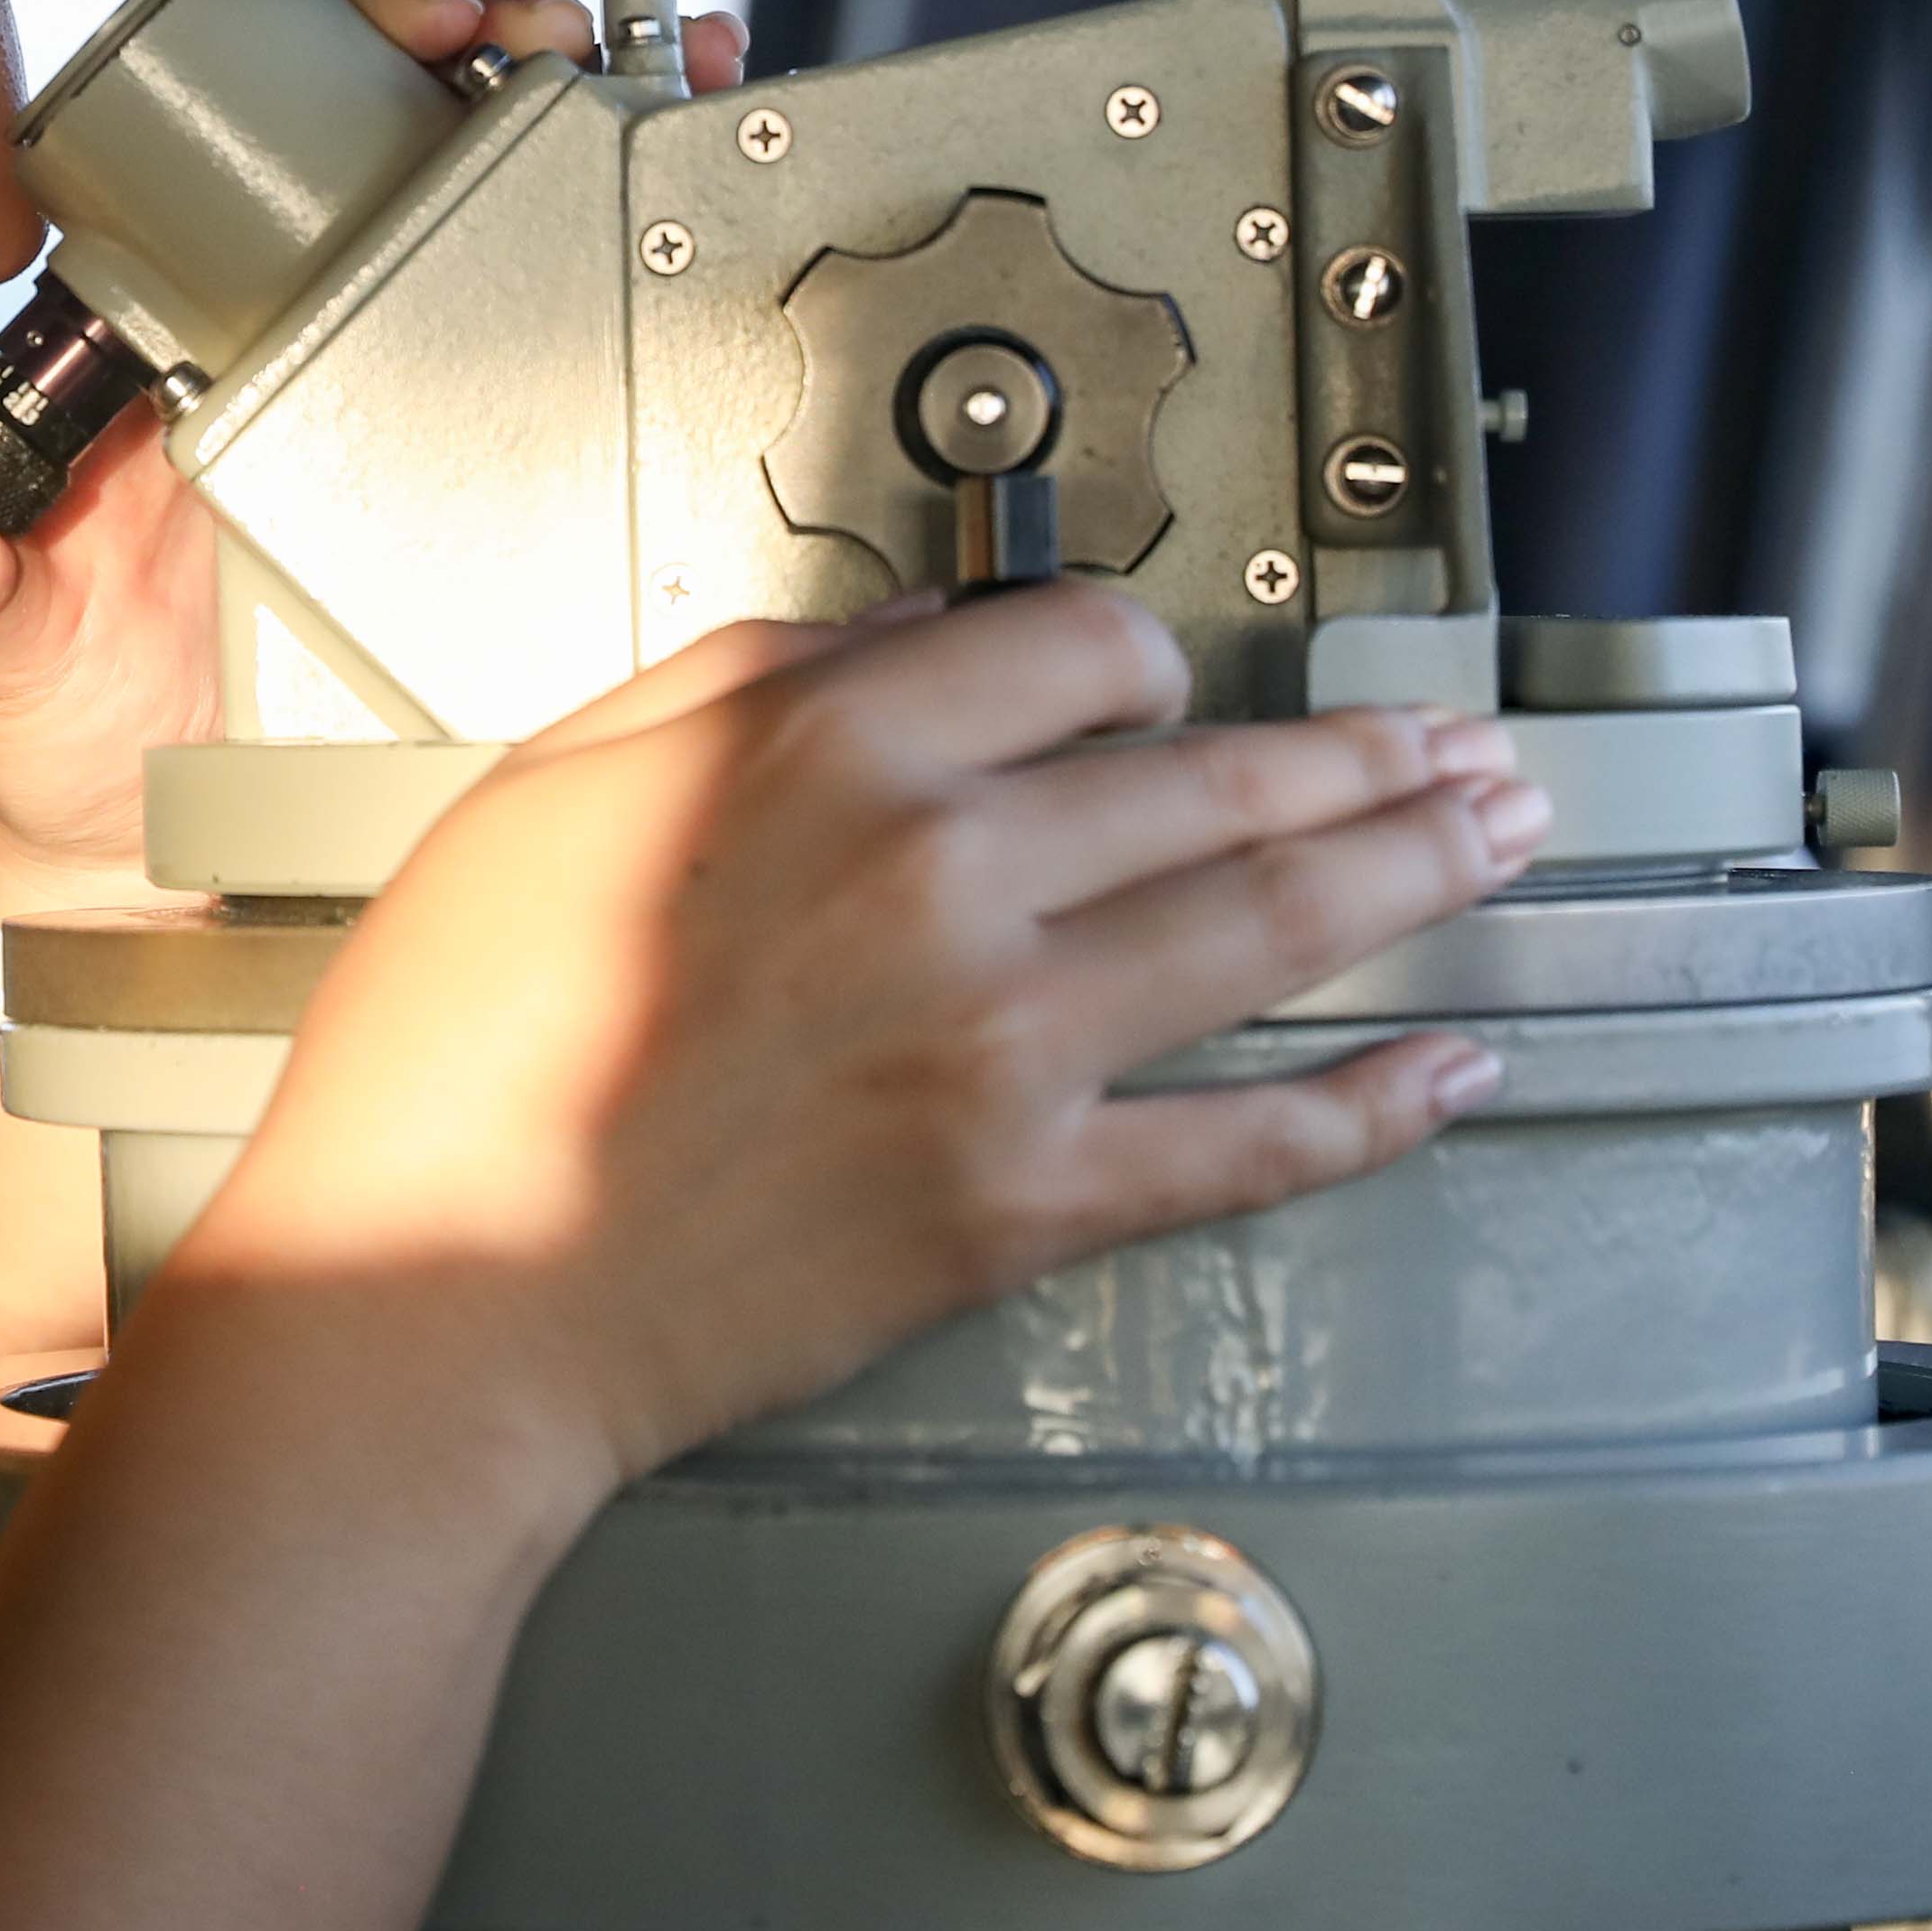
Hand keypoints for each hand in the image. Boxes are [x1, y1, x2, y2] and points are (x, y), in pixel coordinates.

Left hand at [0, 0, 747, 910]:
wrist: (181, 850)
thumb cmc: (79, 722)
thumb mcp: (11, 656)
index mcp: (170, 325)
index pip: (239, 129)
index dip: (317, 37)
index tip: (389, 17)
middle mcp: (288, 320)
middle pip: (390, 120)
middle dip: (478, 31)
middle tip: (527, 28)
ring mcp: (401, 370)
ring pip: (494, 185)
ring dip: (582, 95)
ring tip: (648, 59)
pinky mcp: (492, 446)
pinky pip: (573, 308)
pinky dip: (642, 206)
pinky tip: (693, 137)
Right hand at [168, 581, 1544, 1510]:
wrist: (434, 1294)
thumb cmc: (459, 1054)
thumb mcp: (555, 782)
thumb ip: (740, 681)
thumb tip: (903, 636)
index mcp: (828, 754)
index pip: (1080, 648)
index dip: (1142, 656)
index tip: (1169, 682)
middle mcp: (945, 881)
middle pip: (1220, 780)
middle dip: (1366, 753)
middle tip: (1452, 742)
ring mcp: (1002, 1052)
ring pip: (1269, 932)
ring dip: (1413, 872)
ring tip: (1498, 836)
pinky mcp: (1024, 1204)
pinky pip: (1245, 1147)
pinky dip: (1371, 1109)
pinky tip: (1447, 1070)